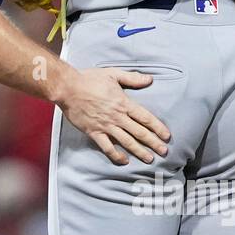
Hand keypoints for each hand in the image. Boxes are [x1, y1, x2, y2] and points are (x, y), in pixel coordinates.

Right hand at [56, 67, 170, 165]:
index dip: (158, 127)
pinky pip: (107, 147)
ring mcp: (105, 126)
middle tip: (164, 152)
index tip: (166, 136)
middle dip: (153, 143)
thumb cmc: (89, 79)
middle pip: (139, 132)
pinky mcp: (94, 132)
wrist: (68, 88)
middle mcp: (117, 116)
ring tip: (149, 159)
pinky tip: (124, 161)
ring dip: (139, 151)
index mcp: (123, 102)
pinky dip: (116, 155)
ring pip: (126, 142)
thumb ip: (132, 78)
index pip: (145, 118)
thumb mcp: (113, 74)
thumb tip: (149, 79)